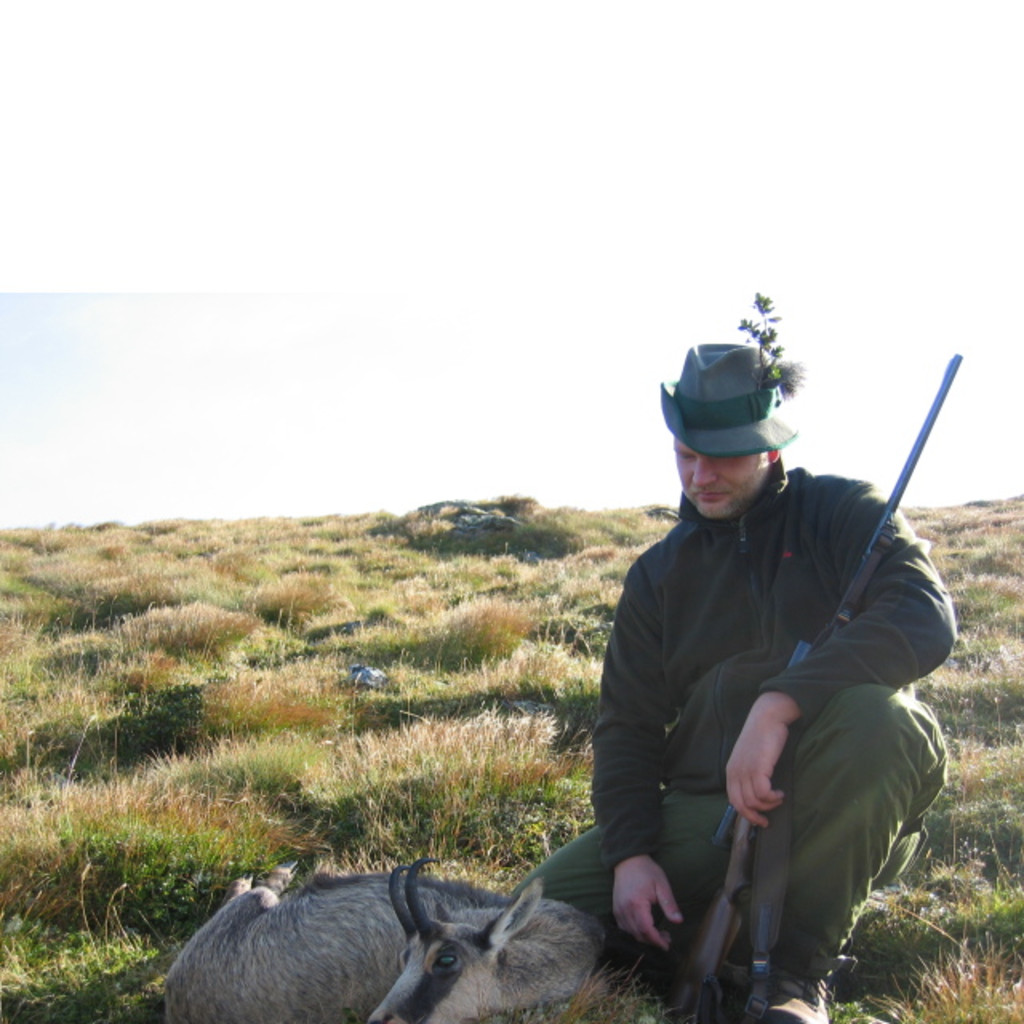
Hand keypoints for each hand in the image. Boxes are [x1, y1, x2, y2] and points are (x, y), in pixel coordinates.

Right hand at [612, 854, 682, 949]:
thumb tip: (679, 921)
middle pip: (638, 935)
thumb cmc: (646, 871)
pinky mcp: (616, 910)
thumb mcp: (662, 885)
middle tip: (666, 938)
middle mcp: (624, 909)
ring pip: (631, 933)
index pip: (646, 930)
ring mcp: (618, 910)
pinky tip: (645, 928)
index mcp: (637, 903)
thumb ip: (669, 904)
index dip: (657, 940)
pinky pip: (624, 928)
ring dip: (644, 938)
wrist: (628, 860)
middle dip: (653, 941)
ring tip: (658, 934)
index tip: (667, 945)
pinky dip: (635, 933)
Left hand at [726, 691, 801, 827]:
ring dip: (769, 805)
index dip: (745, 813)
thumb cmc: (762, 737)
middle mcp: (735, 772)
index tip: (758, 819)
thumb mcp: (750, 757)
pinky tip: (780, 793)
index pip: (733, 800)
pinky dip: (773, 798)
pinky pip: (763, 793)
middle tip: (767, 821)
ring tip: (778, 797)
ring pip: (754, 801)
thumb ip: (749, 773)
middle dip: (754, 817)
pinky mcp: (758, 768)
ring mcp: (745, 770)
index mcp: (731, 771)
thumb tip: (758, 794)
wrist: (767, 717)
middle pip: (740, 805)